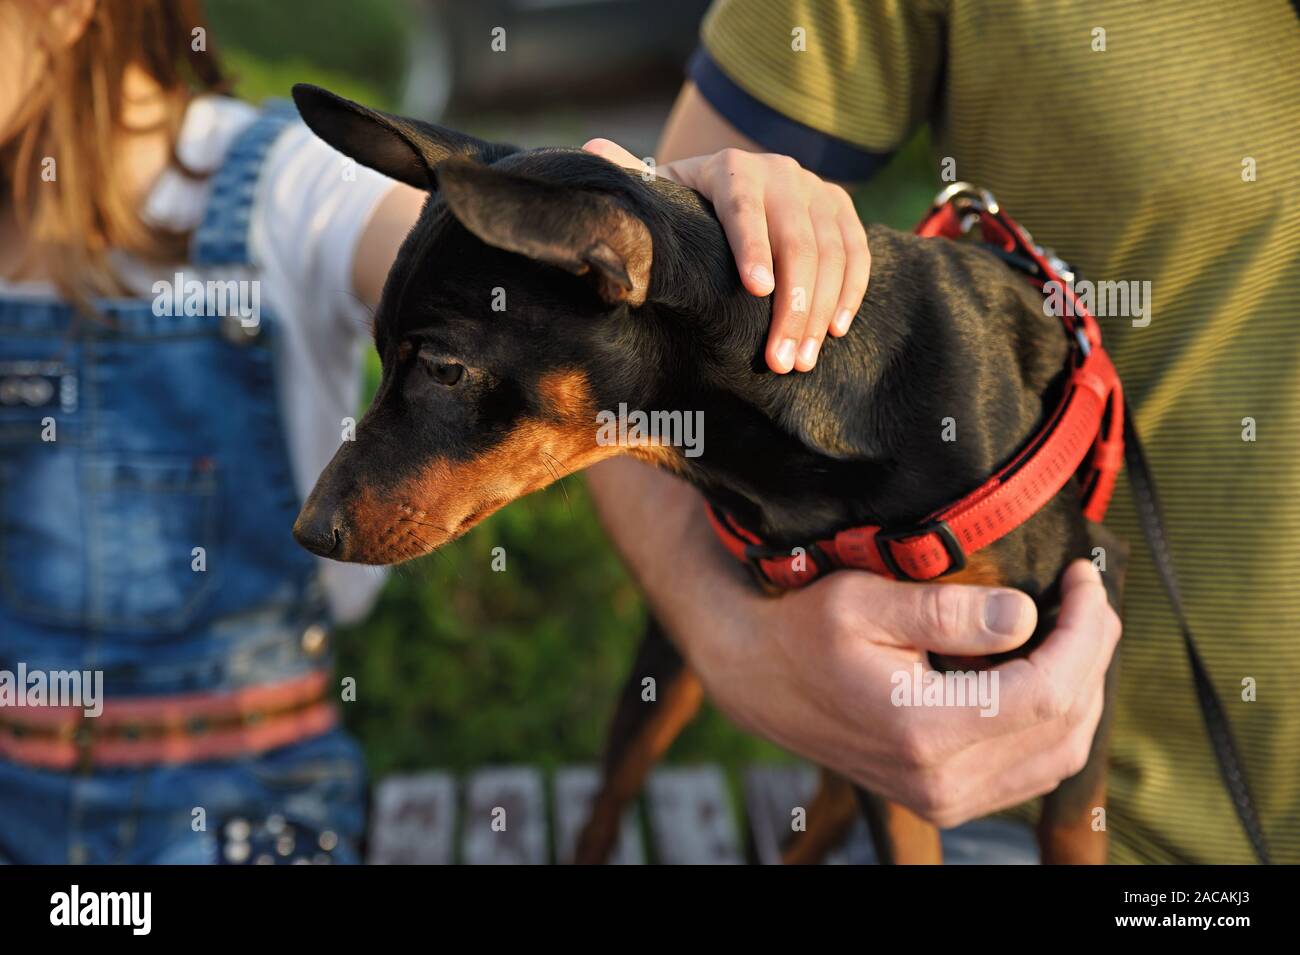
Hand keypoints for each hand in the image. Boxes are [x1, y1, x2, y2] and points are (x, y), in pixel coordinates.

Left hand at [584, 139, 870, 374]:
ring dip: (821, 310)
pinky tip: (836, 331)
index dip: (752, 245)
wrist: (734, 186)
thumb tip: (588, 149)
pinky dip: (852, 292)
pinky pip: (857, 252)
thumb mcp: (662, 195)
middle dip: (791, 305)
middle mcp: (780, 172)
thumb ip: (633, 180)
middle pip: (796, 239)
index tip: (755, 290)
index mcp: (730, 168)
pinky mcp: (841, 209)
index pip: (744, 205)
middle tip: (779, 361)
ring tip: (803, 360)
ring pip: (832, 251)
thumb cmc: (687, 207)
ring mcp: (816, 189)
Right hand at [692, 559, 1120, 827]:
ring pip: (1061, 754)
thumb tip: (1025, 616)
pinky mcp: (947, 800)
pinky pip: (1035, 770)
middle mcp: (941, 780)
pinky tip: (1047, 672)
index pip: (1048, 690)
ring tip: (1076, 629)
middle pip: (1066, 724)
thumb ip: (946, 610)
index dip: (1085, 631)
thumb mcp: (864, 600)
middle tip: (1088, 595)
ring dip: (1083, 688)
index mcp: (923, 730)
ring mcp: (945, 800)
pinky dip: (1059, 721)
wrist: (759, 681)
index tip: (1083, 577)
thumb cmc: (804, 631)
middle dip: (1093, 652)